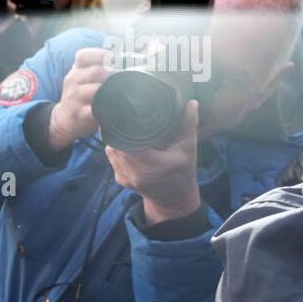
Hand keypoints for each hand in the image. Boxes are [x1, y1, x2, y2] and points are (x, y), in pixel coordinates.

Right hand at [47, 47, 116, 150]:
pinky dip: (107, 108)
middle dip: (113, 74)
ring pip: (96, 90)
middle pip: (95, 71)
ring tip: (121, 93)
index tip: (114, 58)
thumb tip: (126, 62)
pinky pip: (96, 109)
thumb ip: (99, 67)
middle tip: (125, 78)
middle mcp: (72, 80)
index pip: (83, 55)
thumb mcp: (83, 77)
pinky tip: (115, 107)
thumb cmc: (80, 95)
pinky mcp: (79, 113)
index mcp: (76, 69)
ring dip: (111, 91)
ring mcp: (74, 97)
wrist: (64, 118)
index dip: (100, 54)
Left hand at [106, 101, 202, 224]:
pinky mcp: (120, 179)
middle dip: (119, 130)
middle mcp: (134, 173)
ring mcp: (124, 178)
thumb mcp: (188, 148)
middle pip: (116, 145)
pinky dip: (117, 149)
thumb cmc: (183, 172)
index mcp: (150, 165)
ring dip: (116, 139)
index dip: (124, 127)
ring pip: (111, 151)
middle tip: (124, 115)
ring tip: (123, 126)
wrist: (173, 199)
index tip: (128, 114)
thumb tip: (191, 102)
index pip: (127, 142)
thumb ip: (189, 125)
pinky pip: (112, 159)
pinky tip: (124, 140)